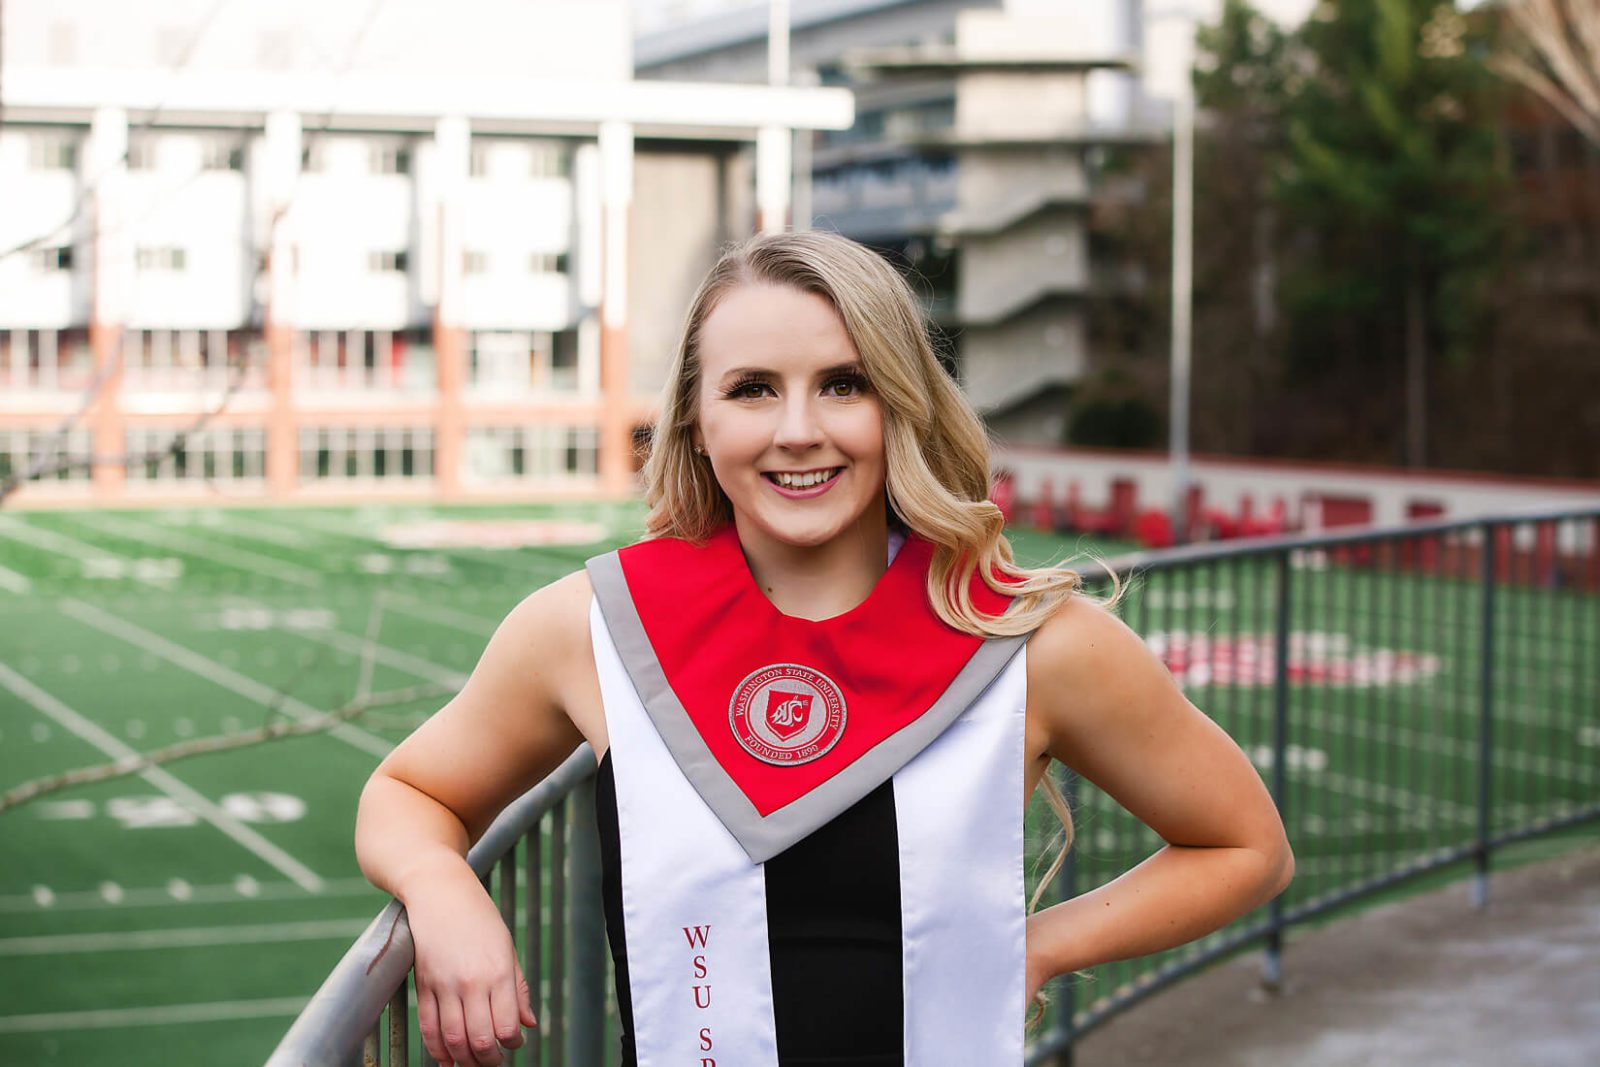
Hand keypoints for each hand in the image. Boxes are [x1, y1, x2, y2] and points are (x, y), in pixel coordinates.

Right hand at [405, 867, 537, 1065]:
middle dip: (488, 1060)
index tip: (514, 1044)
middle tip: (493, 1062)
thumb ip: (518, 990)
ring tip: (473, 1063)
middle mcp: (471, 982)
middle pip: (479, 1040)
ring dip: (464, 1060)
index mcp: (499, 972)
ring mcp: (444, 984)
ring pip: (453, 1039)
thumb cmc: (480, 917)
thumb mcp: (508, 948)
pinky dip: (437, 1049)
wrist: (440, 893)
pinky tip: (447, 1058)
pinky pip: (428, 1027)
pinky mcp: (423, 984)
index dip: (511, 1044)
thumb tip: (528, 1024)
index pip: (506, 1027)